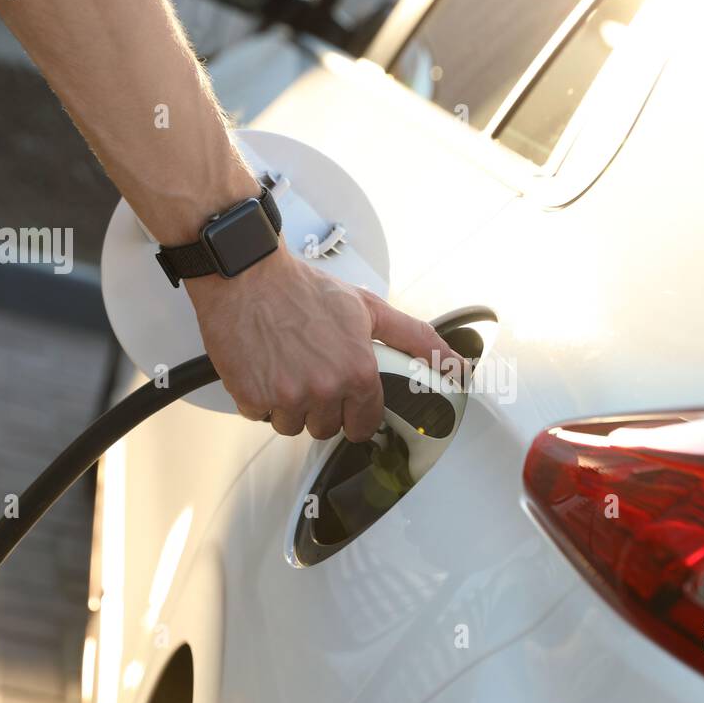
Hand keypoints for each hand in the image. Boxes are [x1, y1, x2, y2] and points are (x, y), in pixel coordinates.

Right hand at [184, 244, 462, 441]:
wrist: (248, 275)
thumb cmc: (304, 289)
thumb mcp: (370, 309)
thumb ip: (416, 339)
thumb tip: (455, 364)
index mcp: (357, 373)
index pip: (363, 424)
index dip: (353, 410)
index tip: (344, 394)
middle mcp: (324, 389)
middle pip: (326, 428)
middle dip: (320, 405)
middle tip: (311, 369)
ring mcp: (286, 397)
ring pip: (293, 426)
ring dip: (289, 405)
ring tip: (286, 365)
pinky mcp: (252, 397)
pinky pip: (261, 416)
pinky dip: (260, 397)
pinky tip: (264, 366)